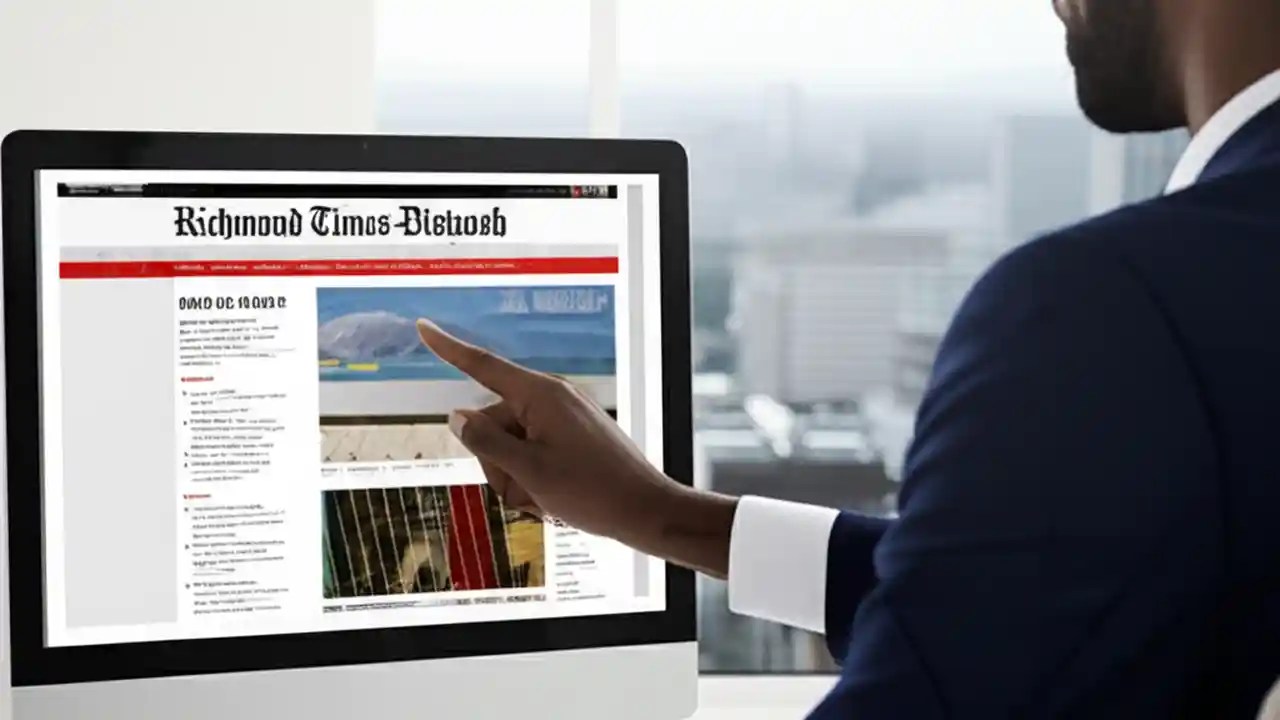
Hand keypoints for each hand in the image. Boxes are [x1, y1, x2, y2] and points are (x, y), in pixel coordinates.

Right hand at [415, 318, 682, 544]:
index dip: (449, 349)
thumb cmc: (592, 491)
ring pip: (512, 445)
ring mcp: (565, 417)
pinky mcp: (574, 436)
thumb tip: (457, 416)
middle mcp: (552, 398)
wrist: (646, 511)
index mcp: (541, 395)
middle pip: (494, 423)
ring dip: (516, 479)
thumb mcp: (529, 471)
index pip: (483, 366)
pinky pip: (534, 453)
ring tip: (543, 501)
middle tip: (524, 492)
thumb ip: (487, 441)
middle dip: (496, 464)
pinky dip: (534, 479)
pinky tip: (553, 502)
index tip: (424, 327)